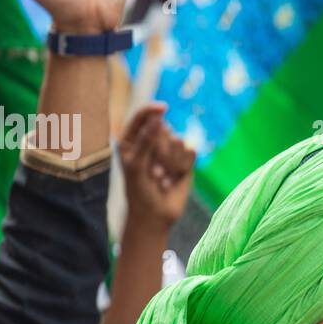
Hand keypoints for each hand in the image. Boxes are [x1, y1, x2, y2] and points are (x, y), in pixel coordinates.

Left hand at [120, 102, 196, 229]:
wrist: (154, 216)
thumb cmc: (138, 191)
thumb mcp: (136, 165)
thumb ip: (146, 140)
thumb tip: (159, 118)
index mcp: (132, 140)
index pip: (142, 116)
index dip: (152, 110)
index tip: (163, 108)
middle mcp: (151, 142)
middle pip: (164, 129)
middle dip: (161, 150)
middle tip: (153, 172)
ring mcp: (169, 151)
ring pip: (178, 141)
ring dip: (171, 162)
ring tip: (162, 178)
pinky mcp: (184, 161)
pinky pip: (190, 151)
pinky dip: (183, 166)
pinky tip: (174, 179)